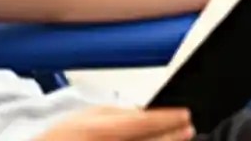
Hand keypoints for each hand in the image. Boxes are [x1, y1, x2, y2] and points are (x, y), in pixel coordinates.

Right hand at [38, 107, 192, 140]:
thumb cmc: (63, 138)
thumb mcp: (87, 116)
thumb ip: (117, 113)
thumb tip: (146, 113)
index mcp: (98, 129)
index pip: (142, 122)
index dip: (167, 119)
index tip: (184, 115)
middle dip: (172, 136)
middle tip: (188, 129)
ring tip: (179, 139)